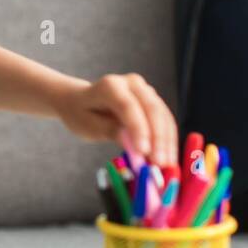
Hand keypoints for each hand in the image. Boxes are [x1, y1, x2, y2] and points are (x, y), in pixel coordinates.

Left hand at [55, 73, 177, 168]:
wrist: (79, 101)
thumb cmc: (81, 114)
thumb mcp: (88, 126)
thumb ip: (111, 132)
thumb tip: (135, 146)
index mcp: (110, 86)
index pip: (128, 107)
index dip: (139, 129)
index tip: (144, 152)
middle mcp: (131, 83)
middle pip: (151, 109)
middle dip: (158, 138)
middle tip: (159, 163)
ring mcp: (145, 90)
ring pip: (163, 115)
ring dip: (167, 141)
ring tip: (166, 164)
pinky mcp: (153, 100)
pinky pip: (165, 119)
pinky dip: (167, 138)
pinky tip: (168, 156)